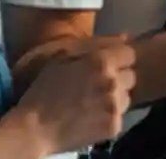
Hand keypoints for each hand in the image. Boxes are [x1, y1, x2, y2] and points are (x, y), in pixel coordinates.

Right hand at [15, 35, 135, 152]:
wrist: (34, 128)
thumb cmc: (44, 89)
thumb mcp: (63, 57)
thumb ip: (97, 44)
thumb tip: (127, 36)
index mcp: (101, 61)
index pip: (129, 54)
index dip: (118, 60)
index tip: (106, 67)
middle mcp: (113, 81)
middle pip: (130, 76)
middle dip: (118, 79)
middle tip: (97, 87)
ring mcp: (114, 105)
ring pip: (127, 97)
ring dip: (115, 98)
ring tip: (93, 103)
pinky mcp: (114, 126)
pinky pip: (120, 117)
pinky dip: (109, 117)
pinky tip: (92, 118)